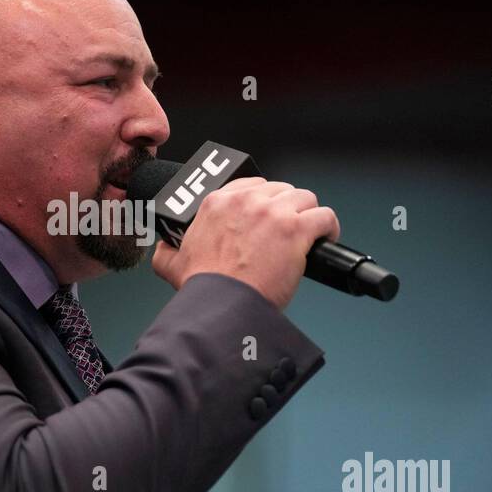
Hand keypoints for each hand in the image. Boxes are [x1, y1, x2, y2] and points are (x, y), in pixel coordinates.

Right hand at [150, 177, 339, 309]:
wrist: (222, 306)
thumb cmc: (203, 288)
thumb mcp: (171, 264)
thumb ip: (166, 251)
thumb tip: (163, 246)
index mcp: (217, 203)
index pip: (252, 185)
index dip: (265, 202)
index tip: (268, 218)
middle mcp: (245, 201)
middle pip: (280, 190)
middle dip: (287, 209)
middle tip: (288, 231)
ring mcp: (271, 213)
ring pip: (304, 198)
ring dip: (308, 216)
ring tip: (309, 235)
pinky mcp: (294, 228)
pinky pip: (324, 215)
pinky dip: (328, 227)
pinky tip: (325, 239)